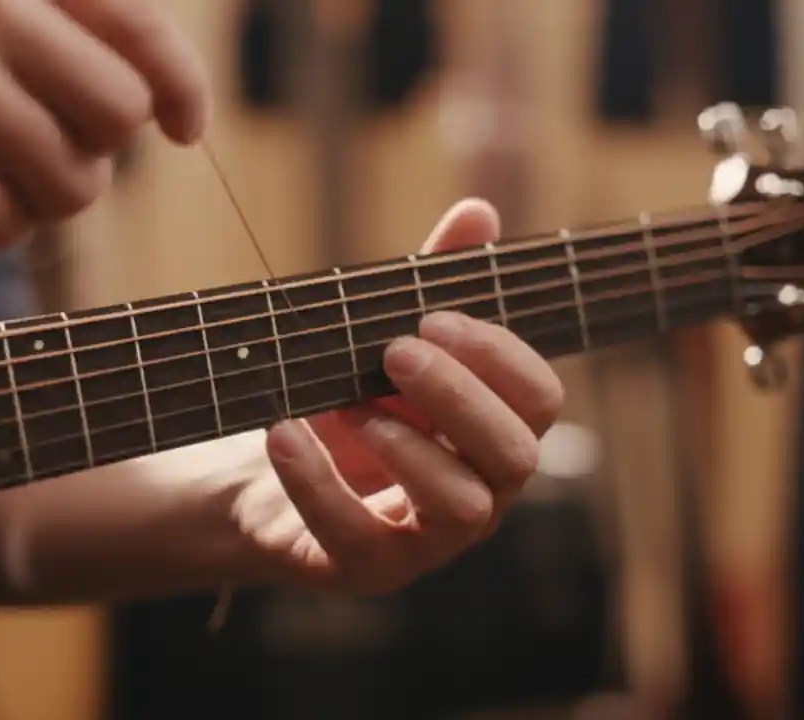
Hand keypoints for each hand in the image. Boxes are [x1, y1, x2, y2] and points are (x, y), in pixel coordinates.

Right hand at [0, 0, 206, 247]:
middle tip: (34, 152)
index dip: (178, 84)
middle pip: (117, 116)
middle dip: (90, 151)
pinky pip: (5, 223)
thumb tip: (138, 99)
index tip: (184, 127)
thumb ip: (30, 27)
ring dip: (35, 194)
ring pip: (71, 182)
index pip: (137, 26)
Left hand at [232, 199, 563, 593]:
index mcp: (494, 433)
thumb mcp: (384, 338)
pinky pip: (358, 538)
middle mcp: (481, 492)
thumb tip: (479, 211)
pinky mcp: (367, 567)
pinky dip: (318, 481)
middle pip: (519, 455)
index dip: (499, 356)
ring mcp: (429, 540)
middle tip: (395, 350)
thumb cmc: (346, 403)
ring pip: (465, 508)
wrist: (264, 474)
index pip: (539, 399)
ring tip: (350, 404)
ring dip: (409, 448)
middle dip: (460, 396)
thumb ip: (433, 282)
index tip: (434, 317)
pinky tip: (284, 431)